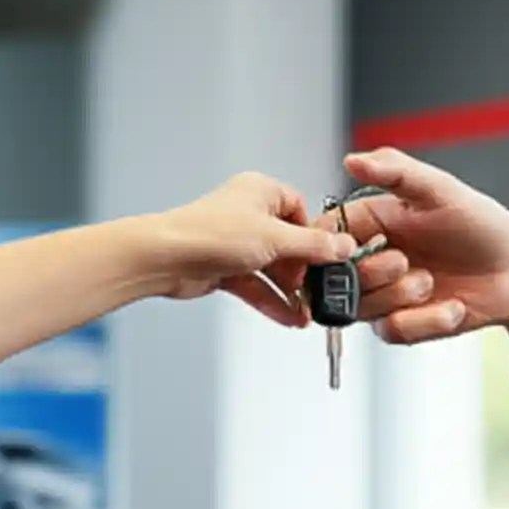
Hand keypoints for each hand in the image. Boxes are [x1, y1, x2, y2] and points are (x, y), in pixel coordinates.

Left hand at [159, 172, 357, 326]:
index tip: (330, 257)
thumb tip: (343, 245)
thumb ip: (314, 246)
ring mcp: (235, 242)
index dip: (315, 236)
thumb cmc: (208, 233)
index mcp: (261, 191)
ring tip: (307, 312)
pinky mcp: (224, 267)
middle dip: (303, 271)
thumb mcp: (275, 238)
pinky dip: (271, 301)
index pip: (301, 210)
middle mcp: (248, 214)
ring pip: (272, 268)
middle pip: (288, 244)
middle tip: (320, 290)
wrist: (165, 258)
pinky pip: (256, 285)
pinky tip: (288, 317)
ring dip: (289, 292)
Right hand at [329, 148, 508, 344]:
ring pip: (360, 309)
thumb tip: (353, 160)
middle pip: (335, 279)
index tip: (344, 248)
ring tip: (431, 282)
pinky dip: (425, 321)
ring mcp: (386, 294)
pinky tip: (451, 307)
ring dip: (398, 297)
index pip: (326, 235)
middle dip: (370, 274)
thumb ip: (396, 172)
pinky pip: (392, 331)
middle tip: (402, 261)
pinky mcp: (405, 322)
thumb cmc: (482, 225)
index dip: (325, 246)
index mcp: (371, 222)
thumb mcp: (440, 189)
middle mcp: (372, 259)